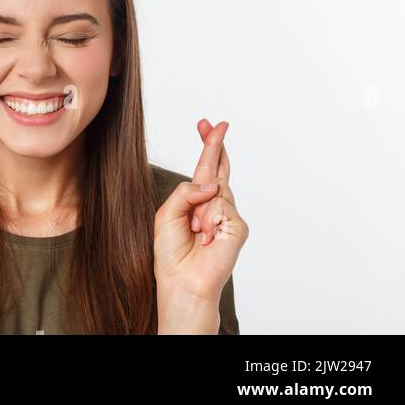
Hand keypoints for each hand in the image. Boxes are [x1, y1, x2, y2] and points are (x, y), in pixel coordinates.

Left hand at [153, 119, 248, 331]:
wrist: (182, 281)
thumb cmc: (172, 252)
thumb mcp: (167, 214)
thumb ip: (185, 192)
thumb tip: (213, 183)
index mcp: (197, 201)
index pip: (205, 169)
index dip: (208, 146)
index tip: (207, 124)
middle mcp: (216, 205)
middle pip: (219, 169)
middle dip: (215, 145)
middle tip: (217, 123)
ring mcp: (229, 215)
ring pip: (215, 190)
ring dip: (198, 209)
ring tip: (195, 232)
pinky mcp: (238, 227)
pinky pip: (220, 206)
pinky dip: (208, 220)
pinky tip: (206, 237)